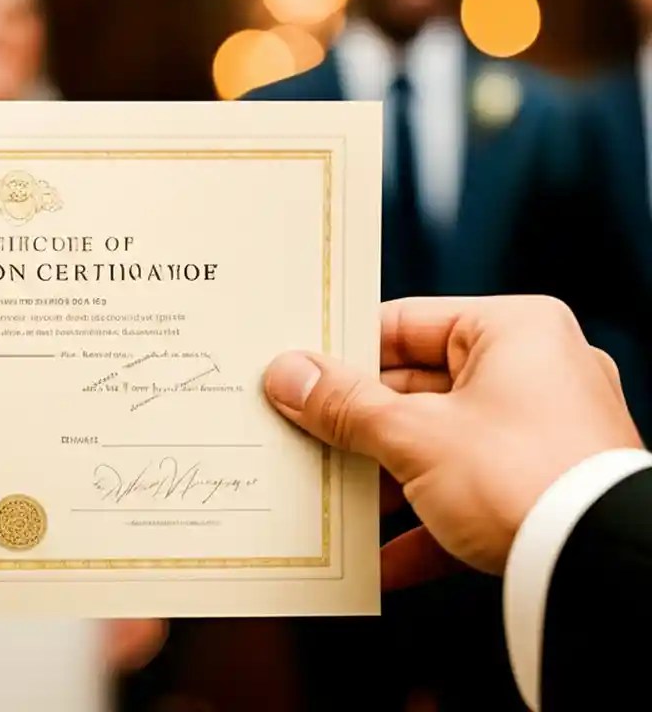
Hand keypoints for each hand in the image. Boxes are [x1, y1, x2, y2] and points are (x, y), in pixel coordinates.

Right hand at [264, 297, 642, 586]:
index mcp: (515, 332)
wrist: (601, 569)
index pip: (407, 323)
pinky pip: (467, 500)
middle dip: (358, 427)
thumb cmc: (527, 478)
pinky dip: (423, 526)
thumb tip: (290, 374)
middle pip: (417, 390)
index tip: (299, 373)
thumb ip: (345, 405)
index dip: (346, 351)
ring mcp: (544, 436)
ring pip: (438, 448)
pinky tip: (381, 560)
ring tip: (334, 501)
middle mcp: (537, 374)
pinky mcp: (544, 492)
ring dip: (383, 481)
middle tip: (303, 438)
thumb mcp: (413, 435)